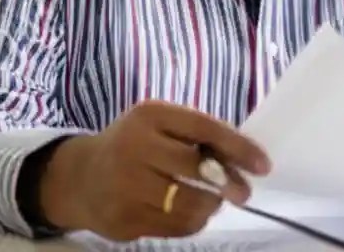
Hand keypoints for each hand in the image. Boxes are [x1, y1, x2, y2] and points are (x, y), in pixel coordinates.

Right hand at [37, 100, 270, 240]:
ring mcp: (125, 186)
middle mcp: (134, 147)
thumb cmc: (133, 146)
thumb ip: (197, 138)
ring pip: (188, 204)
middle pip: (196, 167)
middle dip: (228, 183)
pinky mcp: (123, 219)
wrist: (80, 177)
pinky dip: (191, 222)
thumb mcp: (158, 127)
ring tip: (210, 202)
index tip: (262, 165)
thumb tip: (244, 162)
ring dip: (209, 206)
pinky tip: (189, 213)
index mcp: (149, 115)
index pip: (203, 128)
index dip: (238, 147)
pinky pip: (174, 227)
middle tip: (243, 192)